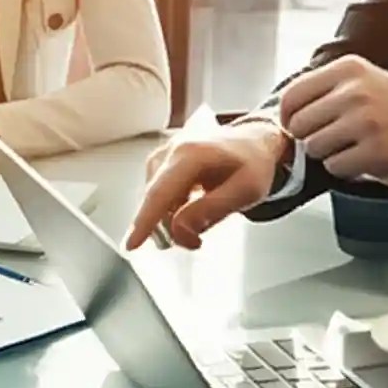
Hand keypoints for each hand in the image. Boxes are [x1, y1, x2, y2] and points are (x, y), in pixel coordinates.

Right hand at [126, 121, 287, 249]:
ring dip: (170, 218)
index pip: (161, 192)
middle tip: (194, 241)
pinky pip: (156, 193)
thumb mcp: (245, 191)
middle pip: (154, 198)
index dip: (145, 220)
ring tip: (197, 224)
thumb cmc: (253, 164)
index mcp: (194, 152)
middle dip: (168, 227)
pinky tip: (188, 210)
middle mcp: (173, 149)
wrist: (255, 143)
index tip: (132, 244)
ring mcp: (164, 154)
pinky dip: (169, 209)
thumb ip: (211, 211)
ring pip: (154, 199)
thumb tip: (179, 230)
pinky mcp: (161, 162)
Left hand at [281, 55, 387, 204]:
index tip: (299, 127)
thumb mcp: (364, 83)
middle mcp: (356, 90)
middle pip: (299, 125)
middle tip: (335, 139)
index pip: (292, 96)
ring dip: (330, 155)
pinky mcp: (374, 151)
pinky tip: (367, 159)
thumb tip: (282, 112)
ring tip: (354, 147)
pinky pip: (335, 167)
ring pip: (314, 148)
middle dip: (312, 138)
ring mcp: (366, 120)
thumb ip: (326, 91)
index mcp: (349, 69)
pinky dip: (346, 170)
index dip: (289, 119)